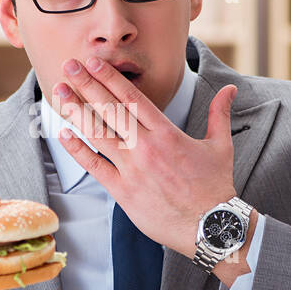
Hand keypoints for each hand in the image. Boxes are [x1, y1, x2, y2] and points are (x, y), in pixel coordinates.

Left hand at [50, 54, 237, 258]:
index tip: (93, 63)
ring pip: (98, 134)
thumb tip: (230, 89)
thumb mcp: (221, 146)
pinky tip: (64, 134)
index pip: (133, 98)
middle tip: (68, 66)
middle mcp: (146, 147)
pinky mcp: (124, 192)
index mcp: (167, 133)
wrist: (212, 226)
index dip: (110, 78)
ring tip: (60, 93)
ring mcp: (133, 170)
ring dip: (77, 111)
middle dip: (88, 85)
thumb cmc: (216, 187)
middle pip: (111, 110)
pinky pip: (95, 167)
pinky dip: (78, 150)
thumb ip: (219, 114)